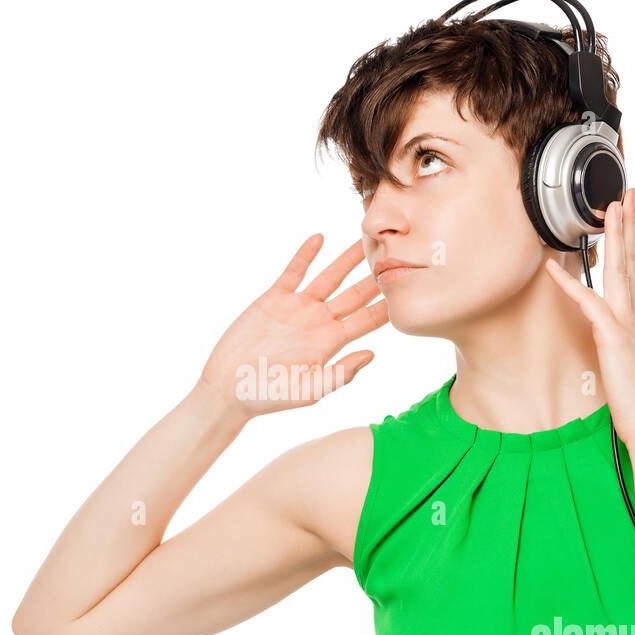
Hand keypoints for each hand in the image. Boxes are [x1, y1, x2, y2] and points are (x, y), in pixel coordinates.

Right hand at [196, 233, 388, 421]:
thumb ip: (341, 373)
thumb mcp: (309, 391)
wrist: (228, 387)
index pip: (367, 320)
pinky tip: (319, 238)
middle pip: (355, 294)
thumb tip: (372, 353)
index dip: (386, 305)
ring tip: (363, 238)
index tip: (405, 287)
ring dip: (346, 259)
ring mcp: (297, 308)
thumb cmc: (268, 396)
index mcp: (331, 343)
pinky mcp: (273, 299)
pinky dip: (305, 255)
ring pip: (329, 277)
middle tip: (396, 254)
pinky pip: (294, 272)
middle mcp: (318, 322)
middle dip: (374, 277)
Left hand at [543, 188, 634, 450]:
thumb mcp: (624, 366)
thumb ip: (618, 347)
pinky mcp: (613, 339)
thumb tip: (610, 341)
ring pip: (619, 271)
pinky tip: (553, 268)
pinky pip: (589, 305)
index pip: (633, 271)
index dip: (631, 241)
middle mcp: (634, 316)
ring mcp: (625, 325)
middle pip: (631, 261)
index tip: (630, 214)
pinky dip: (570, 285)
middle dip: (630, 225)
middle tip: (628, 193)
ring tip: (611, 208)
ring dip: (614, 238)